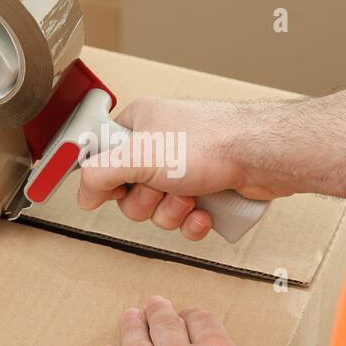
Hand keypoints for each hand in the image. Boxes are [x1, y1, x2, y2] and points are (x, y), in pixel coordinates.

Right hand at [76, 98, 288, 240]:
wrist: (262, 155)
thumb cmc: (211, 140)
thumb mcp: (140, 155)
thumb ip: (101, 174)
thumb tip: (83, 193)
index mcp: (141, 124)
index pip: (104, 157)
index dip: (108, 179)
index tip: (115, 187)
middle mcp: (162, 144)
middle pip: (130, 192)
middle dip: (148, 201)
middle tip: (164, 188)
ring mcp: (186, 168)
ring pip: (158, 209)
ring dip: (172, 212)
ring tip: (190, 197)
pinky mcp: (207, 189)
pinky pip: (185, 218)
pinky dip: (193, 221)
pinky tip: (204, 211)